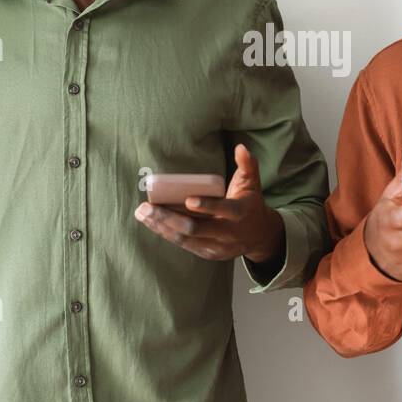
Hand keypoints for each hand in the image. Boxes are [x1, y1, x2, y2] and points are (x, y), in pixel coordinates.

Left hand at [134, 144, 284, 263]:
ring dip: (161, 226)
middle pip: (195, 228)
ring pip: (185, 239)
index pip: (224, 210)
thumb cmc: (250, 203)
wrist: (259, 236)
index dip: (207, 206)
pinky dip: (166, 233)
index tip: (188, 199)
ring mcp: (217, 247)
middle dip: (168, 218)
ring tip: (142, 214)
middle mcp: (228, 234)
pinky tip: (151, 223)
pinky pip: (184, 244)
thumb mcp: (252, 183)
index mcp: (240, 213)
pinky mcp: (208, 253)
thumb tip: (240, 147)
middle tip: (146, 207)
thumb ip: (248, 164)